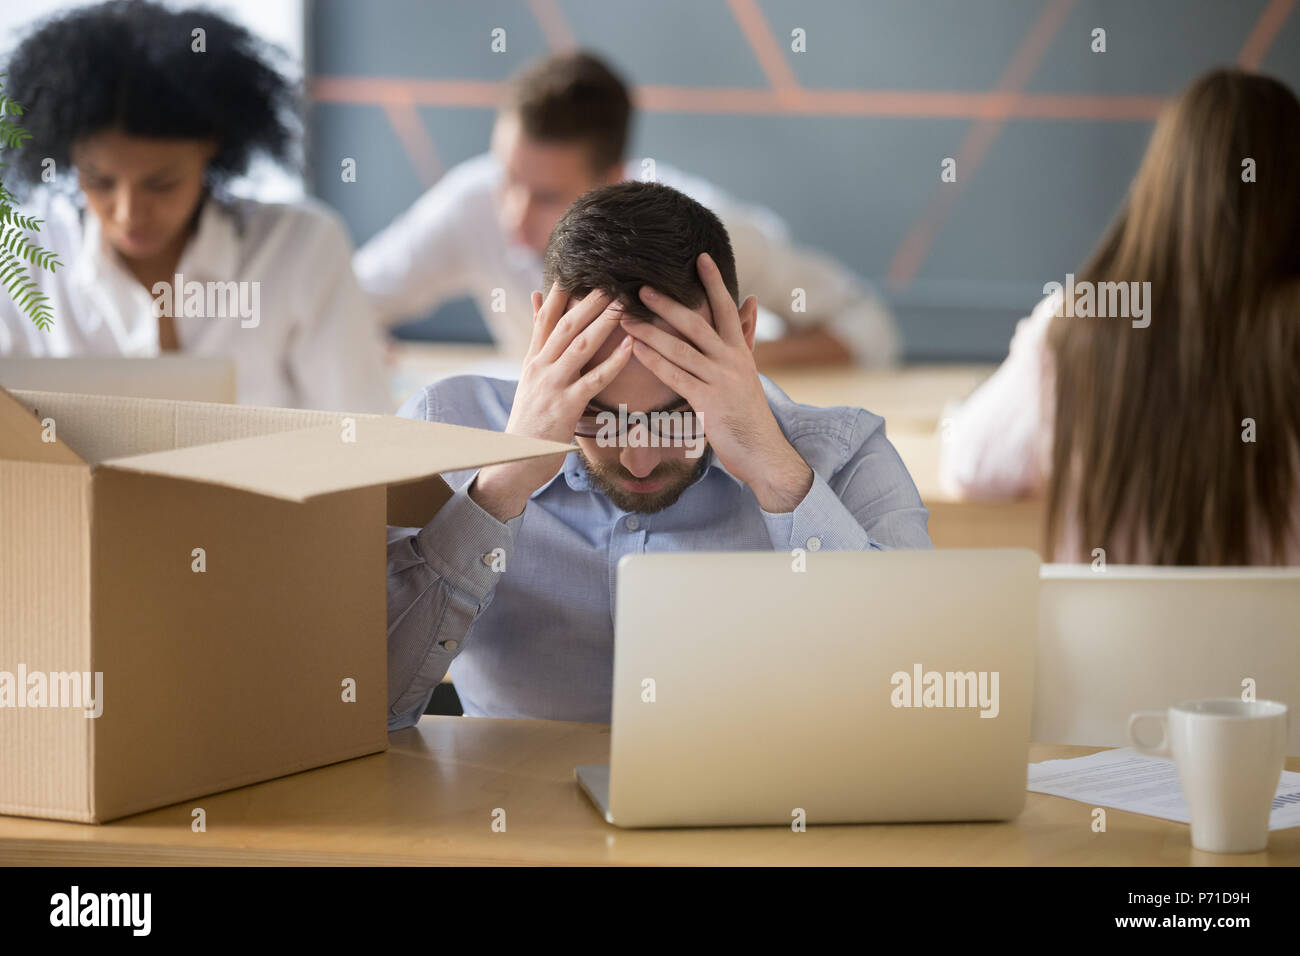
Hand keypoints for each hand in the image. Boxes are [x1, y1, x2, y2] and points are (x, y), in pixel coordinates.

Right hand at [470, 283, 632, 520]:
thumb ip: (539, 340)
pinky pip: (593, 380)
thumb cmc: (529, 421)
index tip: (578, 267)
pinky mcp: (565, 407)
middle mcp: (540, 367)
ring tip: (623, 302)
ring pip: (579, 346)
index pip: (547, 318)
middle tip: (612, 276)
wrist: (515, 460)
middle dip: (589, 300)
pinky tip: (630, 348)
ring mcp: (552, 386)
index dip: (563, 291)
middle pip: (566, 325)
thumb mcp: (529, 378)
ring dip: (602, 322)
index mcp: (533, 360)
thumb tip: (538, 299)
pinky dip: (612, 362)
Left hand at [621, 253, 813, 512]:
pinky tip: (635, 350)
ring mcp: (721, 381)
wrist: (762, 451)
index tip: (700, 257)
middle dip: (668, 304)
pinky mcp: (709, 403)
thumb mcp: (749, 369)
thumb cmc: (749, 412)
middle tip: (641, 287)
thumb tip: (750, 300)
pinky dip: (655, 362)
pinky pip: (677, 377)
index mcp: (740, 350)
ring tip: (624, 318)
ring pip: (681, 349)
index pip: (726, 308)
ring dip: (650, 332)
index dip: (714, 282)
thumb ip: (745, 335)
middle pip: (697, 324)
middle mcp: (732, 361)